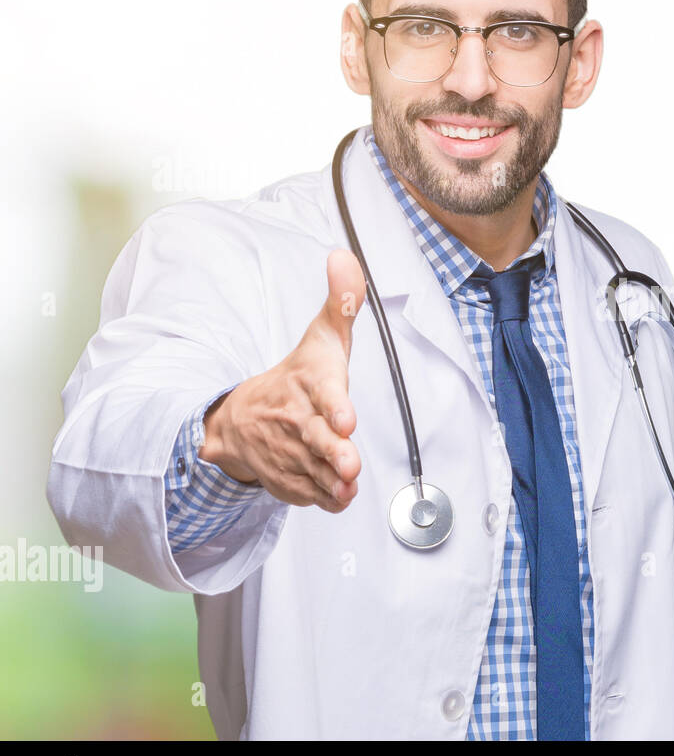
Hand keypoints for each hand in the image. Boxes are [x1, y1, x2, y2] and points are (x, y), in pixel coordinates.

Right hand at [199, 250, 365, 512]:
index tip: (346, 418)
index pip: (323, 391)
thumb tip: (345, 257)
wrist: (242, 419)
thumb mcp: (321, 337)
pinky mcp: (288, 479)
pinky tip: (335, 494)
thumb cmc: (296, 377)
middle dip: (333, 452)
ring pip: (314, 472)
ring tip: (346, 485)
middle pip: (316, 438)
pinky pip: (307, 494)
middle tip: (349, 463)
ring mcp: (290, 452)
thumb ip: (343, 302)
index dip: (334, 405)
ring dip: (331, 481)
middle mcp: (296, 419)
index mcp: (308, 383)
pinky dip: (321, 498)